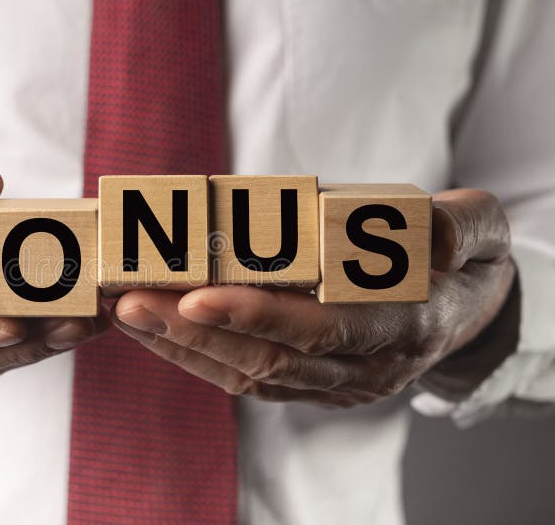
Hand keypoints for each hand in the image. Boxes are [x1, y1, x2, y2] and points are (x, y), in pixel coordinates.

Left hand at [113, 189, 515, 406]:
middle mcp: (365, 368)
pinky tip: (160, 330)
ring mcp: (337, 384)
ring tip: (127, 313)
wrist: (473, 312)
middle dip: (193, 334)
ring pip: (250, 375)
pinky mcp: (316, 384)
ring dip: (183, 348)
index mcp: (403, 327)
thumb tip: (424, 234)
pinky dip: (200, 357)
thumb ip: (457, 226)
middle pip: (269, 359)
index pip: (320, 328)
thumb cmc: (466, 262)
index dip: (257, 316)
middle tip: (130, 302)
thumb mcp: (482, 231)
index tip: (195, 297)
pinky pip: (251, 378)